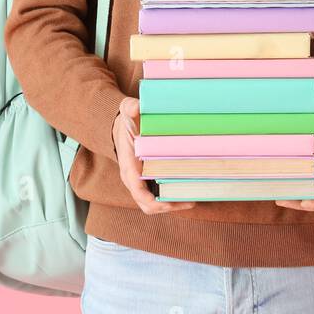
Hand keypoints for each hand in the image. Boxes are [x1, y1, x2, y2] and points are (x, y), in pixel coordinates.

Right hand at [112, 96, 195, 213]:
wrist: (122, 128)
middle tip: (189, 201)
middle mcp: (132, 179)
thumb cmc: (127, 122)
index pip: (136, 189)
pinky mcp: (148, 182)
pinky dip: (171, 199)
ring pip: (153, 205)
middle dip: (166, 207)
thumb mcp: (127, 111)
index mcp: (128, 165)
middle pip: (146, 204)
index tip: (167, 200)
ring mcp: (140, 183)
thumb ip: (130, 107)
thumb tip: (137, 107)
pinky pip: (158, 197)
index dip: (150, 198)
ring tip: (192, 200)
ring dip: (171, 205)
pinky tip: (187, 193)